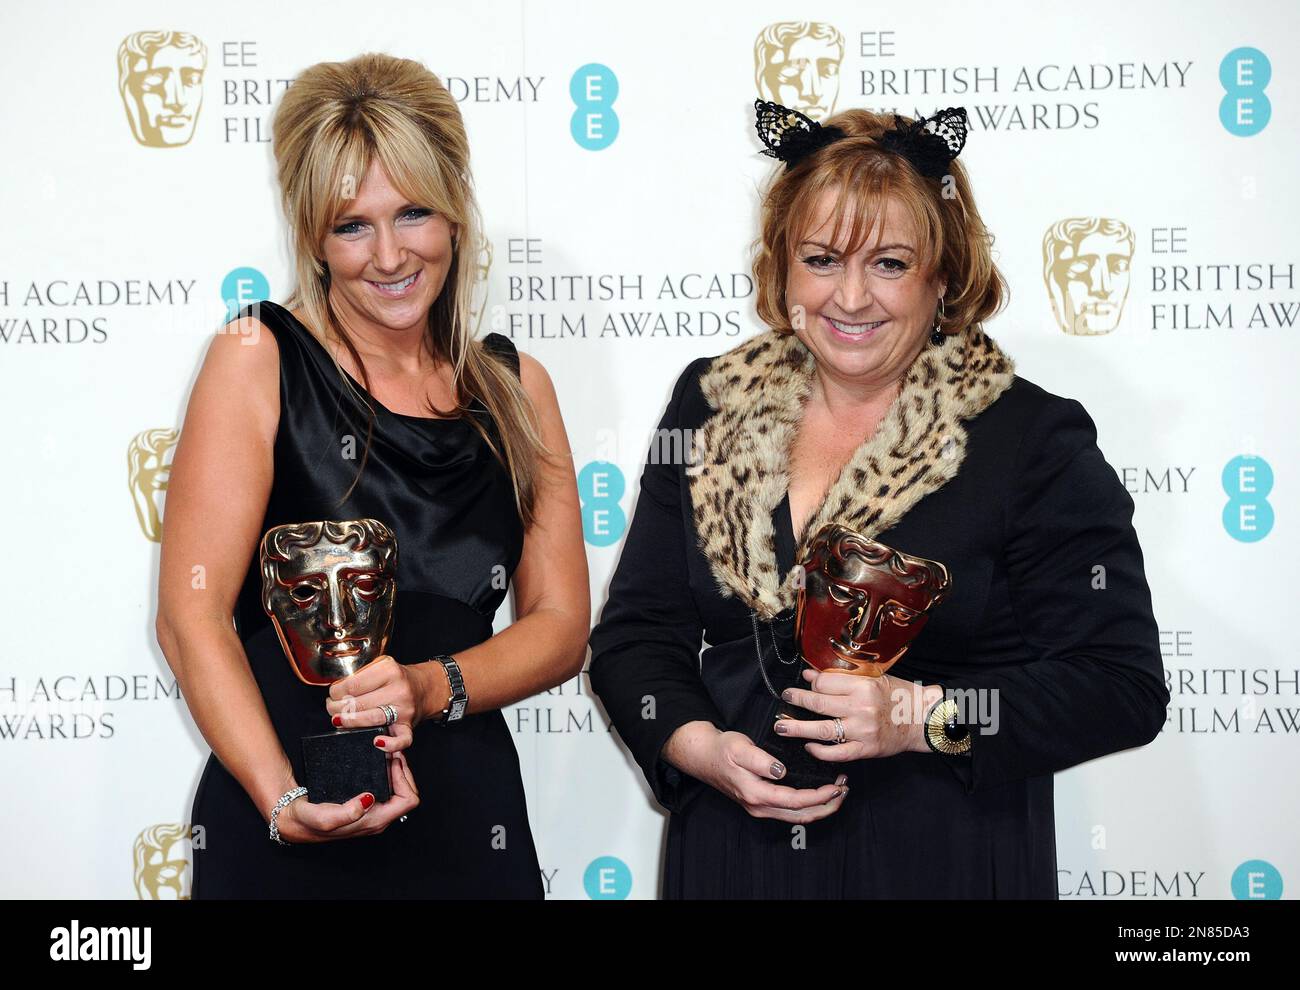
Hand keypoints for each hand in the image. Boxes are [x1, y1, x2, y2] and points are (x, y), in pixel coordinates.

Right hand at [272, 750, 419, 843]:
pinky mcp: (366, 803)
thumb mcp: (325, 818)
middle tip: (391, 752)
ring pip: (399, 788)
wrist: (294, 818)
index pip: (408, 800)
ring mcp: (374, 810)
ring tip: (385, 752)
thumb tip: (369, 799)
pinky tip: (377, 760)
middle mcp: (379, 817)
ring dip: (396, 770)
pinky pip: (386, 786)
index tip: (391, 762)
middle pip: (408, 793)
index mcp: (376, 822)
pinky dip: (386, 772)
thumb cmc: (309, 821)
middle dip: (404, 771)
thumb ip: (347, 813)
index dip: (405, 779)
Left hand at [325, 655, 437, 753]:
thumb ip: (361, 673)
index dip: (336, 691)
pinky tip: (376, 741)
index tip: (333, 693)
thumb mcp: (381, 664)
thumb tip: (336, 690)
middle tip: (332, 707)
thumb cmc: (398, 678)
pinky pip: (401, 740)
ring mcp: (404, 710)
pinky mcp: (408, 726)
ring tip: (338, 720)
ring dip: (349, 722)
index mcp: (389, 671)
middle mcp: (399, 690)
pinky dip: (389, 744)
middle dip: (337, 707)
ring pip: (372, 719)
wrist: (425, 687)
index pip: (353, 684)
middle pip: (358, 703)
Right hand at [664, 722, 847, 823]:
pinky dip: (808, 804)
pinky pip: (790, 810)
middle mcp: (759, 806)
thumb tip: (781, 772)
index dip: (819, 796)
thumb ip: (761, 761)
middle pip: (800, 816)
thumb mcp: (740, 748)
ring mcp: (760, 806)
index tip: (835, 786)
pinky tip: (818, 792)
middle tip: (845, 790)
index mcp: (756, 794)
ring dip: (820, 807)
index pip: (795, 802)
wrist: (703, 755)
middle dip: (827, 806)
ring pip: (797, 816)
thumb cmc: (721, 749)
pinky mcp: (762, 802)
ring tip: (838, 792)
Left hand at [776, 669, 937, 760]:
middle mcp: (861, 708)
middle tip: (785, 698)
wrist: (922, 720)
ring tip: (782, 727)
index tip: (806, 683)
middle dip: (796, 700)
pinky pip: (836, 753)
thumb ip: (840, 678)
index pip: (825, 683)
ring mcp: (862, 731)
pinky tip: (809, 746)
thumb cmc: (898, 697)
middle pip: (818, 704)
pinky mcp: (865, 750)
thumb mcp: (873, 679)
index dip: (812, 683)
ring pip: (821, 730)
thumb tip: (809, 675)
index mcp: (863, 687)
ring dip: (797, 729)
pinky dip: (819, 751)